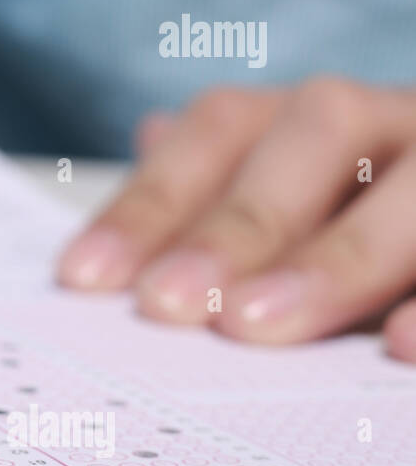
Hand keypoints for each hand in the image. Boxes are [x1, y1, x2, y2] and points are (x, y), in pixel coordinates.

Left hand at [56, 78, 415, 360]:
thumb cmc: (357, 226)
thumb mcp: (285, 212)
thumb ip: (215, 196)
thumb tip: (141, 138)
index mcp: (314, 115)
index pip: (220, 130)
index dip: (150, 200)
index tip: (83, 279)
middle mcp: (392, 120)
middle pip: (315, 138)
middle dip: (236, 222)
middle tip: (169, 305)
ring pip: (414, 187)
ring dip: (333, 258)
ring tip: (259, 326)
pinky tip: (402, 350)